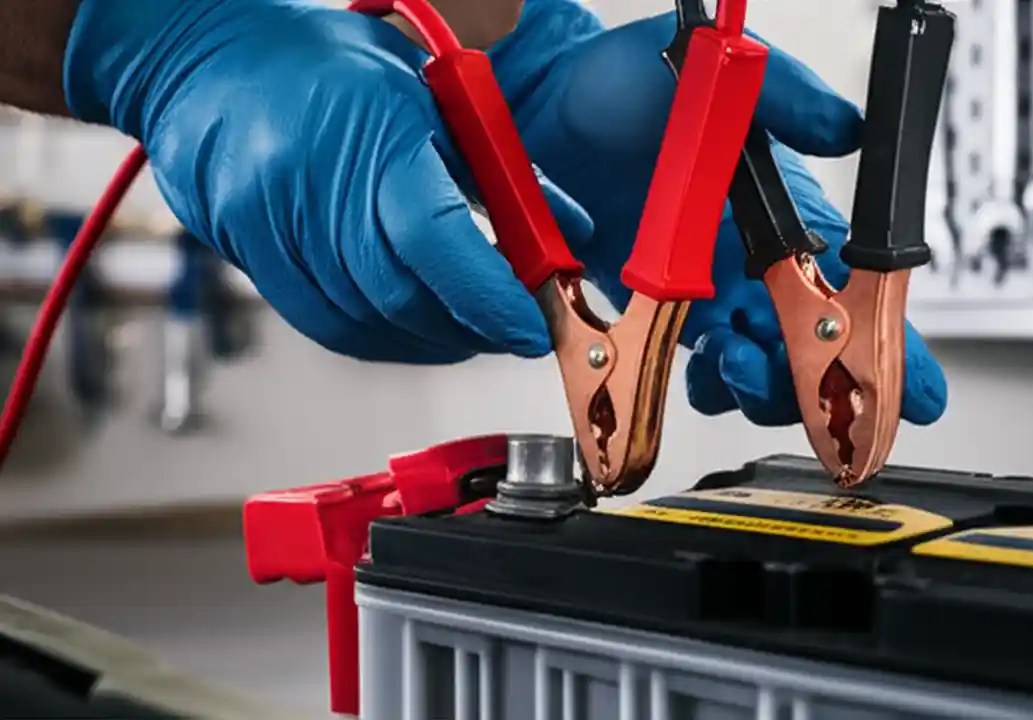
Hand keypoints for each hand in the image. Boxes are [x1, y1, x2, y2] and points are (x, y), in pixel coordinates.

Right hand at [64, 0, 591, 363]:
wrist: (205, 63)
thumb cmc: (327, 68)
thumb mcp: (430, 95)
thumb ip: (502, 170)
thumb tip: (567, 232)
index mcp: (373, 129)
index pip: (434, 237)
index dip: (490, 297)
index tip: (532, 327)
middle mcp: (315, 182)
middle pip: (403, 294)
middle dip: (472, 327)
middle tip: (512, 329)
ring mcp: (271, 224)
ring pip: (368, 320)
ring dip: (433, 338)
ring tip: (469, 328)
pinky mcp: (247, 257)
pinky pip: (328, 326)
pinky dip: (385, 338)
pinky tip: (414, 328)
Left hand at [491, 2, 947, 425]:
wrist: (547, 104)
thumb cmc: (633, 85)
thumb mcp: (720, 76)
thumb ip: (787, 98)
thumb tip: (846, 127)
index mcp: (782, 214)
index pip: (853, 287)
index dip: (890, 342)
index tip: (910, 387)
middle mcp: (749, 262)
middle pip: (810, 350)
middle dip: (817, 383)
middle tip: (803, 383)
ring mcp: (702, 292)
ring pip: (756, 372)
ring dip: (759, 389)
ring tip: (736, 368)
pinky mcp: (652, 313)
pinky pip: (690, 371)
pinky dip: (701, 387)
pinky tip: (695, 376)